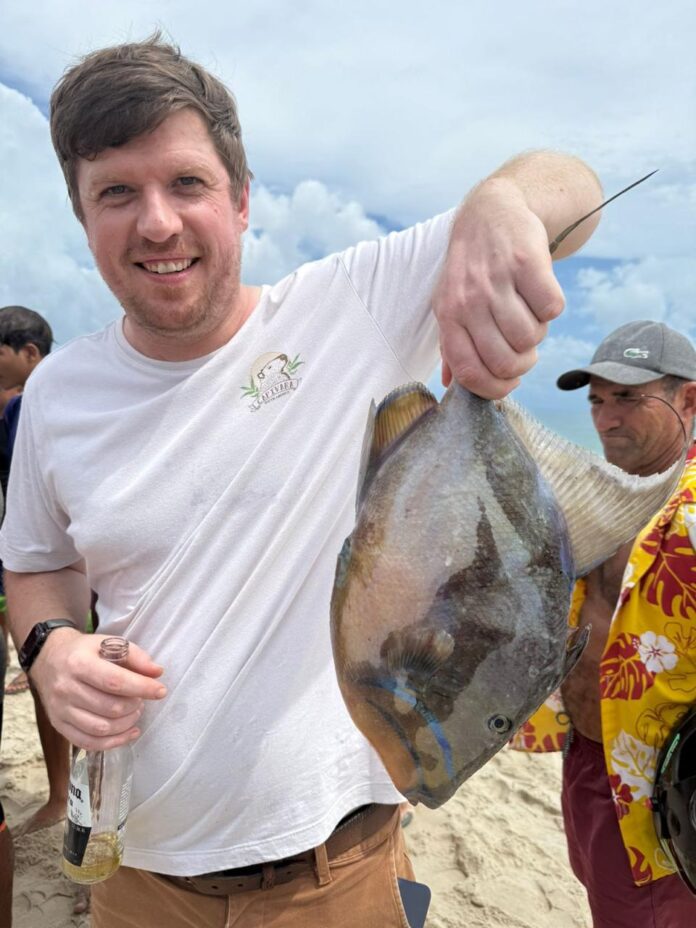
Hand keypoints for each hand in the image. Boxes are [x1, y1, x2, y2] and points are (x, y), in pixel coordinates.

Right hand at [29, 628, 166, 749]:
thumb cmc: (84, 651)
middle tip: (142, 699)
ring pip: (100, 728)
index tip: (161, 690)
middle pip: (109, 707)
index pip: (115, 681)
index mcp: (79, 663)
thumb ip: (135, 656)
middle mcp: (66, 688)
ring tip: (135, 712)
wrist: (48, 658)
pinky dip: (113, 742)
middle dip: (134, 706)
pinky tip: (129, 732)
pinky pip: (88, 742)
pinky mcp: (58, 725)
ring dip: (126, 724)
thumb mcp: (108, 643)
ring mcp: (60, 710)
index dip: (142, 688)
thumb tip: (157, 672)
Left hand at [434, 178, 564, 398]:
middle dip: (523, 364)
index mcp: (447, 316)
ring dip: (537, 333)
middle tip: (525, 349)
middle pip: (505, 361)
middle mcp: (468, 299)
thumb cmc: (471, 268)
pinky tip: (538, 293)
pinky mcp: (527, 262)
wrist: (491, 213)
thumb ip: (451, 345)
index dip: (495, 388)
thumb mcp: (449, 303)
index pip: (470, 372)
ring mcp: (497, 279)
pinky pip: (552, 309)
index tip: (509, 383)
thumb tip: (452, 385)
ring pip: (531, 338)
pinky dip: (551, 307)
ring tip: (528, 314)